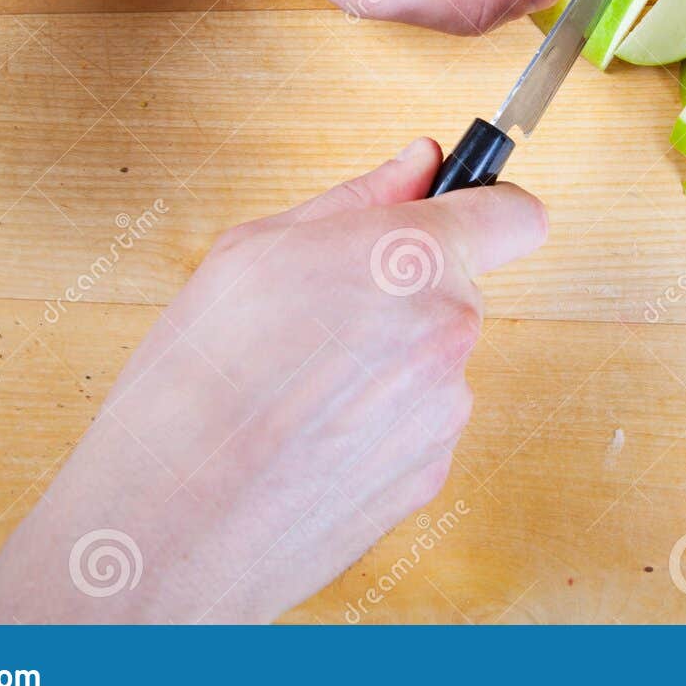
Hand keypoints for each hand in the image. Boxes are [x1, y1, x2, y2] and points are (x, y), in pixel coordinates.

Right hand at [0, 139, 546, 622]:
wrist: (169, 521)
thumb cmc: (195, 382)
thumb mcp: (253, 251)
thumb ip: (357, 198)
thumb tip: (416, 164)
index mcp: (413, 259)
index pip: (515, 214)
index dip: (490, 207)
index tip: (468, 209)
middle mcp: (449, 333)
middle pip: (456, 290)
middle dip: (400, 292)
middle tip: (316, 313)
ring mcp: (445, 411)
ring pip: (431, 361)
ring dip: (383, 364)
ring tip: (294, 385)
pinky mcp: (431, 473)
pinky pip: (414, 424)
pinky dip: (373, 424)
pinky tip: (306, 435)